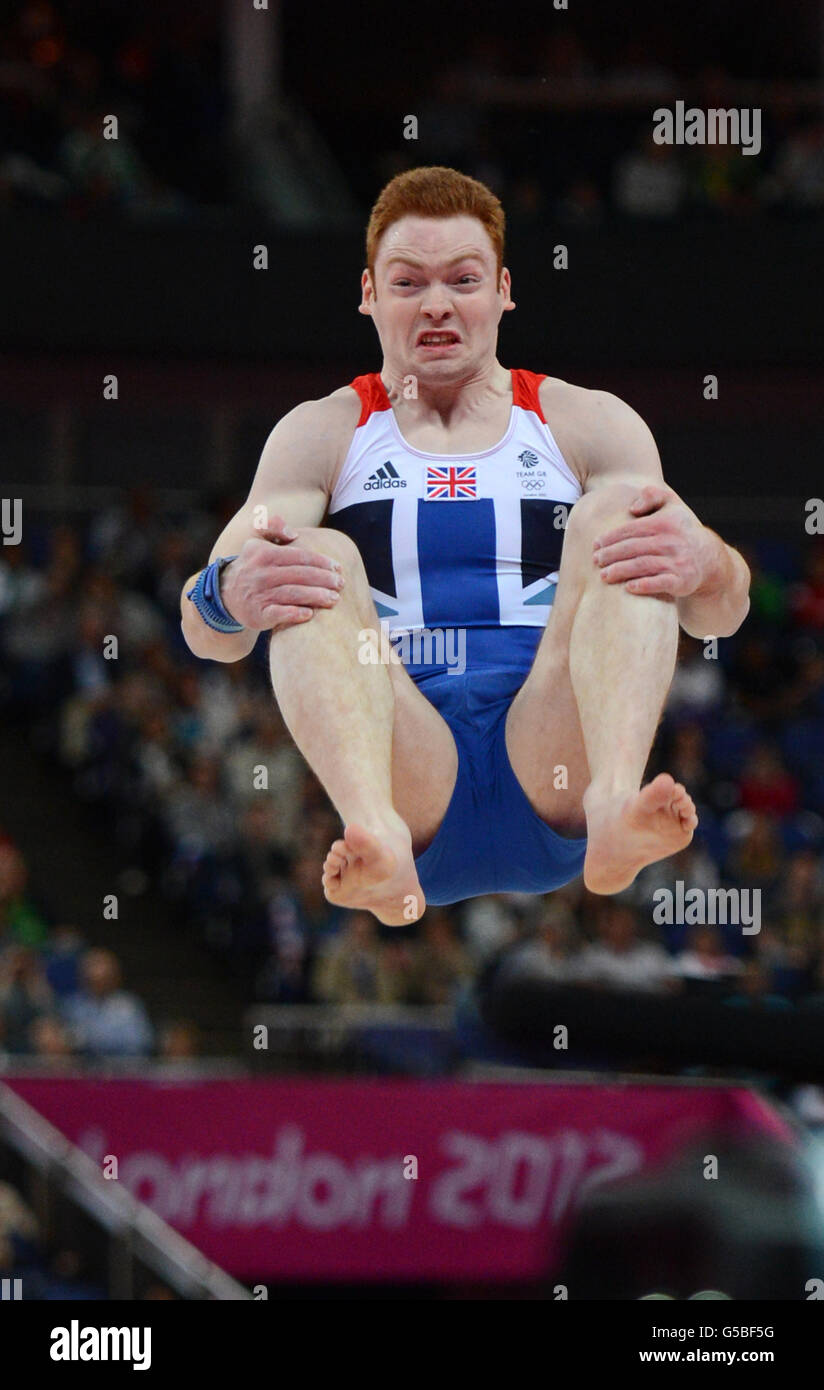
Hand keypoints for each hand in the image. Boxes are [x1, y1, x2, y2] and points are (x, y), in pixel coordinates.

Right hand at [219, 517, 343, 630]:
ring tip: (334, 599)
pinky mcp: (257, 614)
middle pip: (299, 575)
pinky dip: (294, 614)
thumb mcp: (256, 542)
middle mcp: (260, 574)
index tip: (337, 567)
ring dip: (315, 596)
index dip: (320, 561)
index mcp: (264, 554)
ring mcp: (259, 595)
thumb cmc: (252, 567)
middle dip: (323, 579)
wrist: (226, 595)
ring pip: (292, 594)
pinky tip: (310, 615)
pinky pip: (278, 614)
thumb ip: (272, 527)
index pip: (298, 556)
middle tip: (341, 584)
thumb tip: (294, 533)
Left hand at [592, 484, 718, 598]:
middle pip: (633, 548)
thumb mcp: (671, 505)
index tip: (596, 545)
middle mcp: (672, 541)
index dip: (611, 538)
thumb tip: (632, 508)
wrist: (707, 557)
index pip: (631, 529)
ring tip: (603, 575)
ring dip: (620, 571)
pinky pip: (660, 584)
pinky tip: (628, 587)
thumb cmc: (680, 530)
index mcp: (665, 522)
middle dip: (611, 555)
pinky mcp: (682, 581)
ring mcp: (678, 562)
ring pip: (643, 566)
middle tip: (595, 561)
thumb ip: (652, 495)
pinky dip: (644, 586)